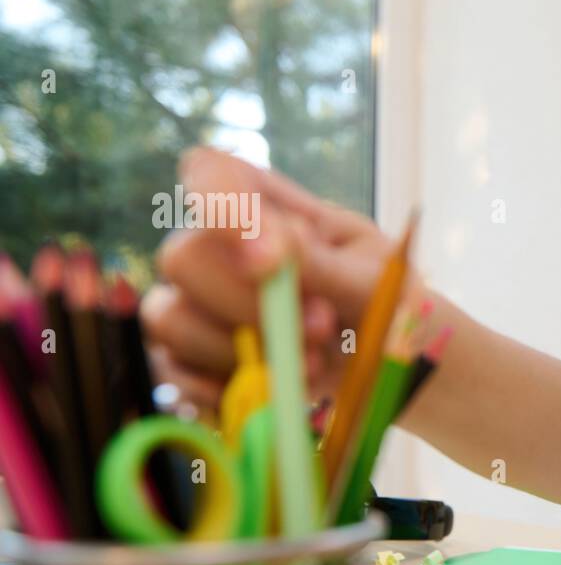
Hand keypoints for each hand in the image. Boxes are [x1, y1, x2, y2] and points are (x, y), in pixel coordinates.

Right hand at [140, 147, 397, 408]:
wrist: (385, 365)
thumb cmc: (381, 303)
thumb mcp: (372, 279)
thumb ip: (322, 262)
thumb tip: (270, 245)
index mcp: (264, 205)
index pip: (209, 175)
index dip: (219, 207)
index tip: (267, 260)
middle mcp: (216, 247)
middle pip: (183, 258)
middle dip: (251, 304)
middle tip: (321, 328)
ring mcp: (196, 302)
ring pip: (171, 318)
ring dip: (243, 351)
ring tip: (312, 364)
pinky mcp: (190, 356)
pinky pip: (175, 371)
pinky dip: (223, 387)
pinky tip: (273, 389)